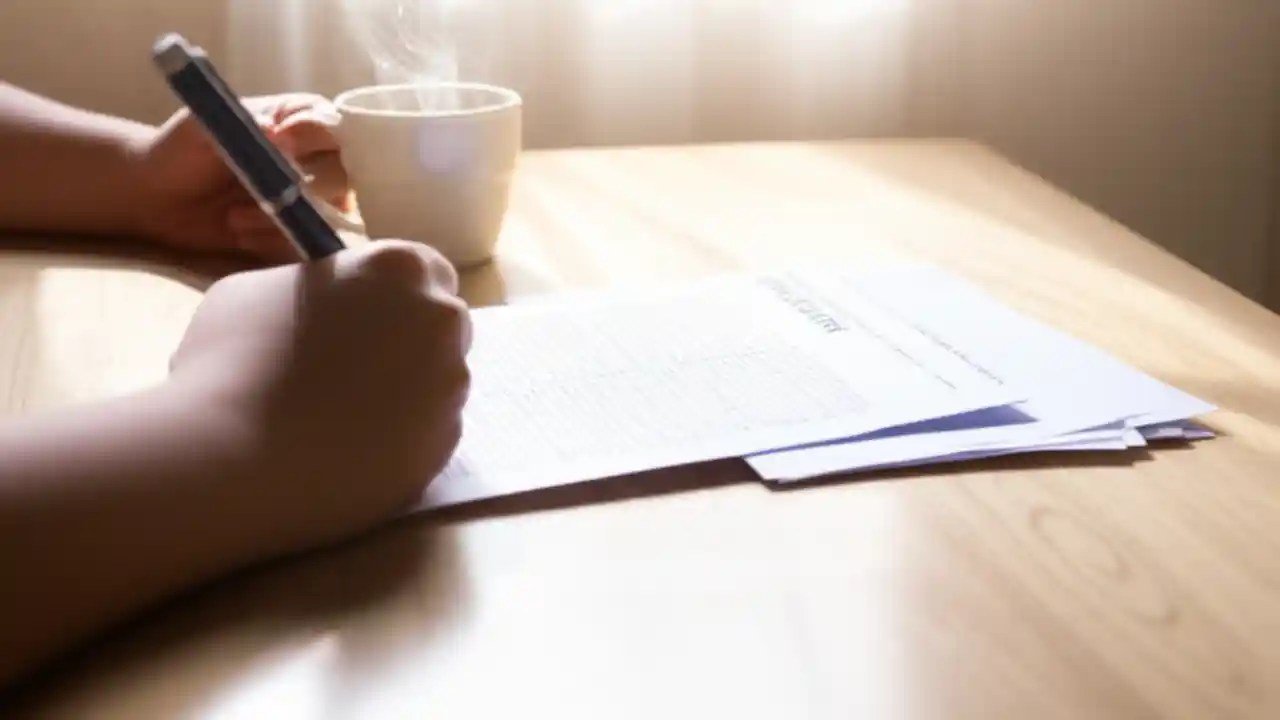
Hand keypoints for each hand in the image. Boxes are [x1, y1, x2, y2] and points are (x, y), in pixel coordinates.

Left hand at [132, 94, 350, 264]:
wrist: (152, 196)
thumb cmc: (177, 150)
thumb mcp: (201, 126)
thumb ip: (241, 125)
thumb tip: (280, 134)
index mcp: (296, 122)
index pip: (337, 127)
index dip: (324, 144)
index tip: (290, 155)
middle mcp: (311, 160)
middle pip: (341, 178)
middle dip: (295, 192)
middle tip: (252, 193)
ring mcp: (304, 199)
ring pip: (323, 217)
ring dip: (276, 222)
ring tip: (234, 218)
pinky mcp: (291, 232)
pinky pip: (304, 245)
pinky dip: (270, 243)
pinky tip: (238, 234)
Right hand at [169, 241, 470, 550]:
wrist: (231, 461)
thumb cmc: (231, 360)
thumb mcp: (256, 292)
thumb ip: (313, 290)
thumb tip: (326, 306)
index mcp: (400, 267)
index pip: (425, 268)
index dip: (396, 293)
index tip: (369, 312)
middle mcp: (441, 321)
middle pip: (441, 325)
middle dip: (409, 340)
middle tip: (357, 366)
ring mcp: (451, 387)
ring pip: (439, 383)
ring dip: (405, 392)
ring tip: (343, 416)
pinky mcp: (445, 446)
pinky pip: (428, 434)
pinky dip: (400, 440)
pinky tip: (352, 450)